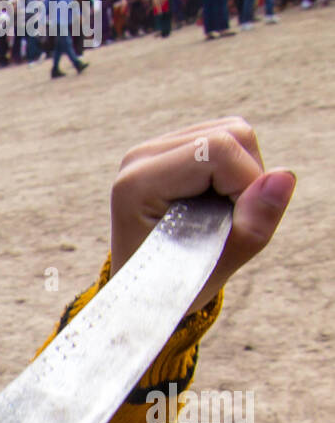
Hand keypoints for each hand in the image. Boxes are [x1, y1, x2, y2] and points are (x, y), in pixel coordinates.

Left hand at [109, 117, 294, 312]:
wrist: (142, 290)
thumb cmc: (171, 285)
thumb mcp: (217, 266)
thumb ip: (254, 226)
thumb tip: (284, 176)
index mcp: (137, 183)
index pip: (219, 152)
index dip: (245, 186)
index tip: (234, 225)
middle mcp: (141, 157)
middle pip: (230, 134)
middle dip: (248, 179)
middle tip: (227, 222)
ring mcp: (154, 149)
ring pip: (232, 131)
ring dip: (244, 175)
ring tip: (219, 216)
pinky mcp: (171, 147)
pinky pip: (226, 137)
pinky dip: (236, 170)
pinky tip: (215, 203)